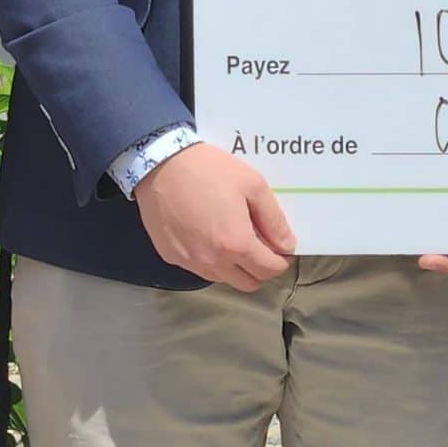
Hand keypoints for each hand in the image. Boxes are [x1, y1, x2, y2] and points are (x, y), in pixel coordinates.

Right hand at [134, 144, 295, 291]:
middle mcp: (213, 262)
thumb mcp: (253, 185)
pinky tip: (207, 234)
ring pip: (224, 279)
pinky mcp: (170, 257)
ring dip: (235, 267)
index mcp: (236, 244)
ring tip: (231, 237)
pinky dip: (210, 260)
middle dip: (260, 268)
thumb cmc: (210, 170)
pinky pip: (199, 269)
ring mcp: (189, 262)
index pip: (269, 270)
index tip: (280, 247)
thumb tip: (287, 245)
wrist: (160, 163)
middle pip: (248, 283)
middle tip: (259, 244)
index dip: (280, 260)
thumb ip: (274, 220)